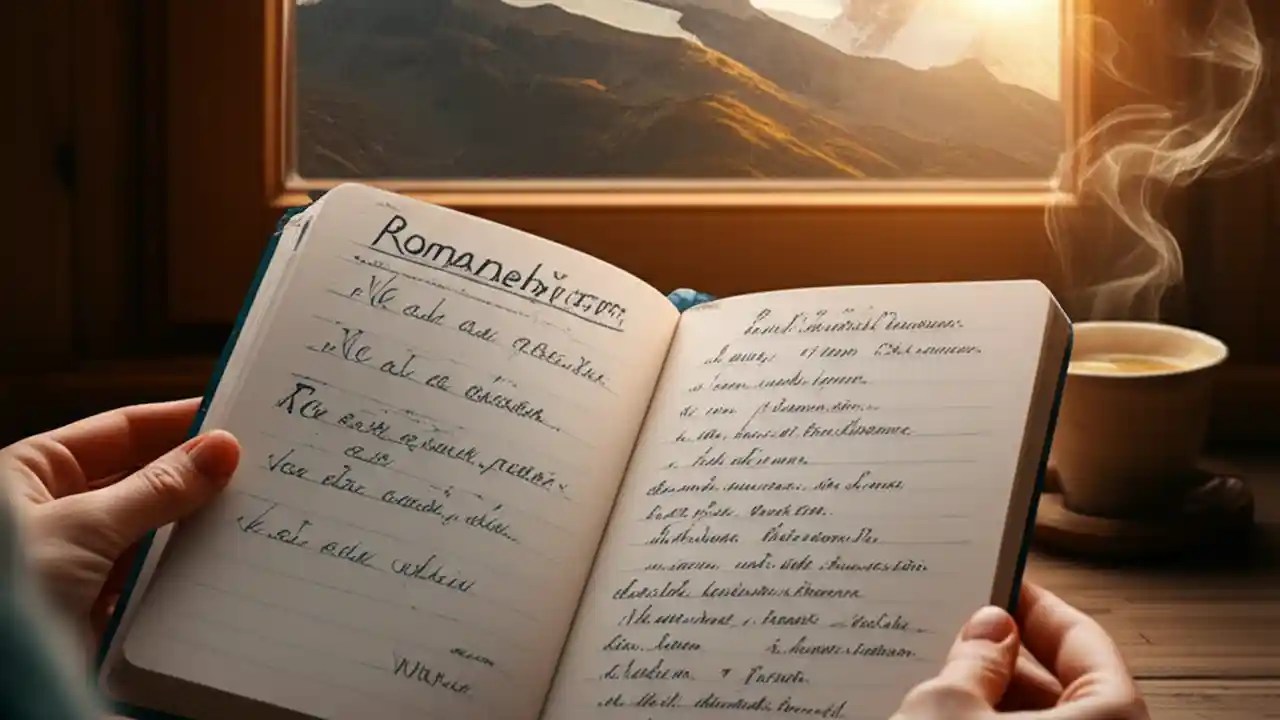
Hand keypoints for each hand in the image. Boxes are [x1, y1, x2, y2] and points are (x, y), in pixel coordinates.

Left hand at [1, 398, 238, 643]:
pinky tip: (224, 565)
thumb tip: (222, 449)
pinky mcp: (97, 608)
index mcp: (34, 472)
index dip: (178, 423)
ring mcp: (78, 561)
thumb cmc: (8, 589)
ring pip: (152, 532)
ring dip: (193, 529)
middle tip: (257, 469)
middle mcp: (56, 511)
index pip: (122, 431)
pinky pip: (152, 580)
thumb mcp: (85, 525)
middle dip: (194, 478)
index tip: (236, 419)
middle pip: (142, 480)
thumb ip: (159, 487)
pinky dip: (184, 575)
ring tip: (250, 515)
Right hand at [892, 581, 1148, 718]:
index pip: (1084, 640)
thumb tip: (990, 627)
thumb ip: (974, 659)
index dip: (1036, 606)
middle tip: (957, 632)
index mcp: (1112, 719)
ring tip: (938, 682)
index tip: (1003, 583)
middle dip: (1006, 660)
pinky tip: (941, 718)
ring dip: (993, 702)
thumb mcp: (946, 709)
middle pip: (1064, 688)